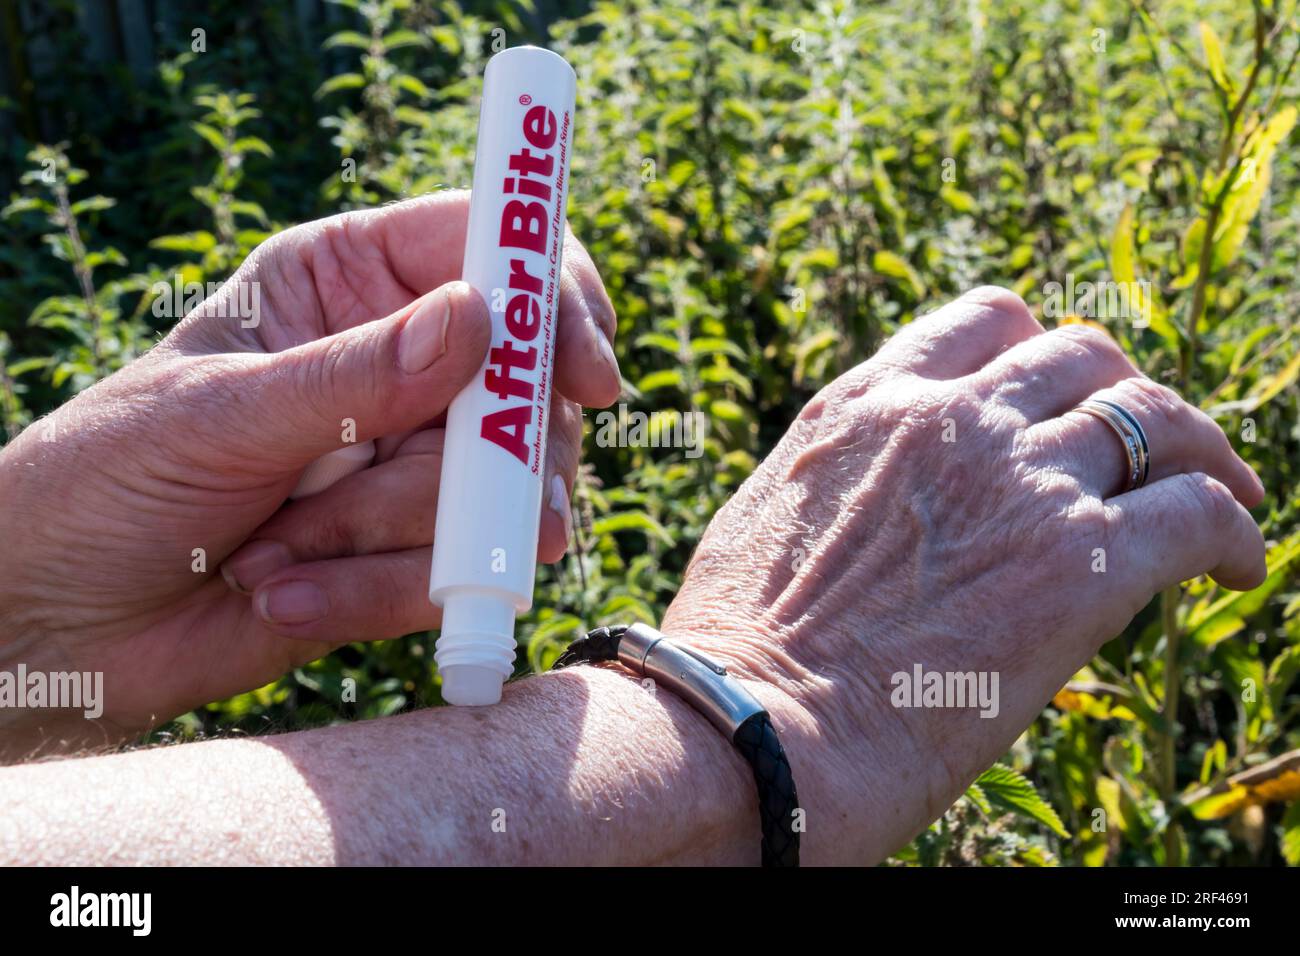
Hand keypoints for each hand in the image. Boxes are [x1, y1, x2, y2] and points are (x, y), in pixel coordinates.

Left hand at [0, 191, 619, 752]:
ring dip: (386, 536)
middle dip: (475, 462)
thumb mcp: (220, 414)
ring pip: (492, 491)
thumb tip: (481, 320)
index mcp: (343, 285)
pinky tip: (280, 592)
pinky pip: (452, 572)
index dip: (553, 297)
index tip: (583, 374)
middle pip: (521, 385)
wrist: (61, 627)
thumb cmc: (106, 484)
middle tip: (443, 507)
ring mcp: (407, 461)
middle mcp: (393, 365)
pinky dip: (372, 592)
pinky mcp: (411, 551)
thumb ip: (353, 375)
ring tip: (276, 550)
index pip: (485, 249)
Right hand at [660, 286, 1265, 863]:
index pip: (987, 320)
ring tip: (1224, 496)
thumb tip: (866, 508)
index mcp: (867, 405)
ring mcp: (1018, 482)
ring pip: (1159, 417)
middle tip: (1147, 449)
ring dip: (1202, 453)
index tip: (1058, 396)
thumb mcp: (767, 518)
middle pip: (1086, 356)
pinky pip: (1200, 515)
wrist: (749, 727)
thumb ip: (838, 482)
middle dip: (1124, 394)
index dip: (1041, 348)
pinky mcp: (1079, 562)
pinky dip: (1234, 532)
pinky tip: (1236, 570)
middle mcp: (949, 419)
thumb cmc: (735, 653)